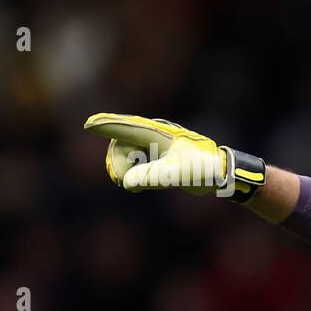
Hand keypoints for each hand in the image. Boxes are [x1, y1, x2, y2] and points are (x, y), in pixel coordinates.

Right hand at [83, 113, 263, 200]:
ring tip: (124, 183)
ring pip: (127, 152)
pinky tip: (133, 186)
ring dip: (121, 167)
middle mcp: (154, 136)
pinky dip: (131, 172)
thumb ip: (153, 176)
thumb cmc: (202, 169)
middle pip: (121, 142)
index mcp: (157, 134)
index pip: (126, 127)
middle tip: (118, 179)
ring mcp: (155, 146)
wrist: (220, 173)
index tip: (89, 124)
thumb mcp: (178, 173)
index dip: (107, 126)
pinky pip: (136, 161)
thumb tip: (126, 182)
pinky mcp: (159, 158)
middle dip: (115, 160)